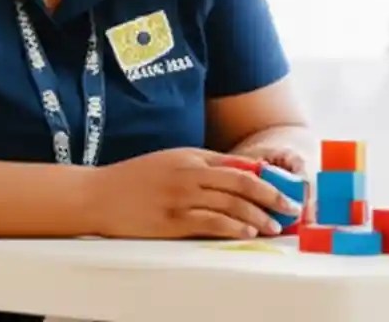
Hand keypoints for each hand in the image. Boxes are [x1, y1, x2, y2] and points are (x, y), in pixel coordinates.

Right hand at [86, 148, 302, 239]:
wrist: (97, 195)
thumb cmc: (134, 179)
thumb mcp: (170, 161)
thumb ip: (200, 166)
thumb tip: (236, 175)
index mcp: (191, 157)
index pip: (238, 165)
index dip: (266, 177)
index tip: (283, 187)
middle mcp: (190, 173)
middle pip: (243, 183)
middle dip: (272, 195)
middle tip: (290, 207)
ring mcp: (181, 197)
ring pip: (232, 204)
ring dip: (259, 215)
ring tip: (274, 225)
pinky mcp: (172, 221)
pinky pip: (211, 223)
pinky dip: (234, 227)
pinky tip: (248, 232)